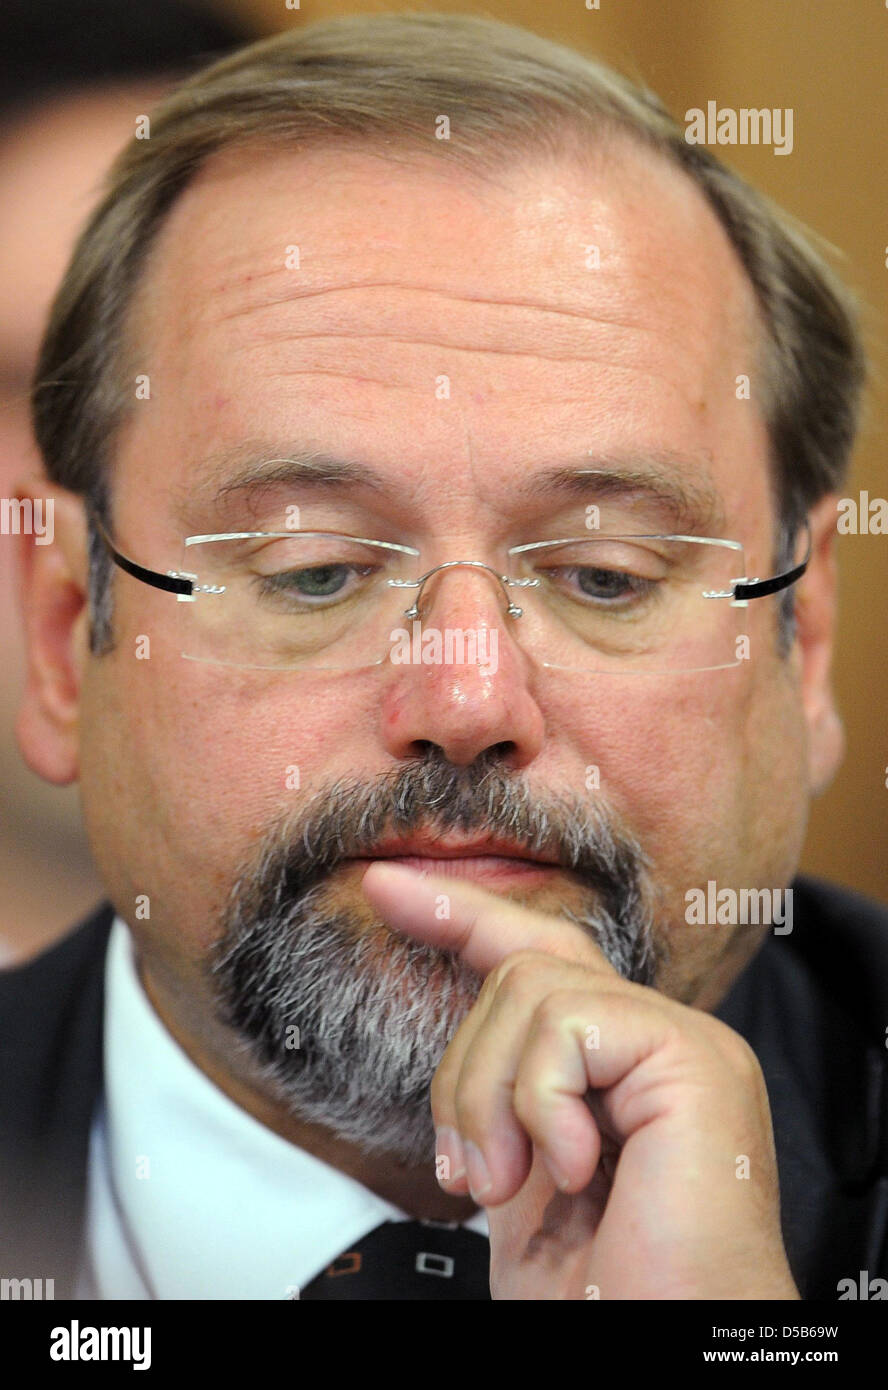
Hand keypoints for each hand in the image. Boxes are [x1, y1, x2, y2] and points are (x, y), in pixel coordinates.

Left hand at [361, 862, 799, 1300]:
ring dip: (490, 1097)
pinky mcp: (693, 1056)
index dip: (461, 913)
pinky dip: (539, 1105)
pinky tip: (571, 1172)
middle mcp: (663, 1042)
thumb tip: (462, 1048)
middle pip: (524, 972)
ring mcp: (686, 1043)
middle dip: (464, 1070)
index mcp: (626, 1067)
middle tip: (465, 1174)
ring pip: (533, 990)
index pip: (542, 954)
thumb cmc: (606, 1293)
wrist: (665, 1347)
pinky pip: (567, 1027)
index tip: (386, 887)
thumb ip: (510, 1099)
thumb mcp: (523, 1177)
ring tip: (507, 1183)